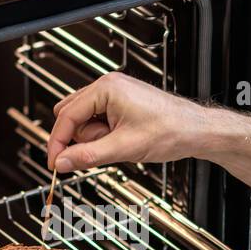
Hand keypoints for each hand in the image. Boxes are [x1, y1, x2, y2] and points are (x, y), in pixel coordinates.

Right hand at [47, 72, 211, 171]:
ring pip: (85, 120)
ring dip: (94, 139)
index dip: (57, 142)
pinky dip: (103, 136)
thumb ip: (88, 156)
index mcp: (106, 89)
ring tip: (118, 145)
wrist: (196, 131)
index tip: (54, 163)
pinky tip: (121, 142)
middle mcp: (108, 86)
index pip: (66, 116)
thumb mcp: (123, 148)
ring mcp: (115, 94)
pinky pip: (98, 121)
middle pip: (71, 115)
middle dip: (80, 139)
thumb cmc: (170, 130)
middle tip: (99, 152)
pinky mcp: (121, 104)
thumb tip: (62, 162)